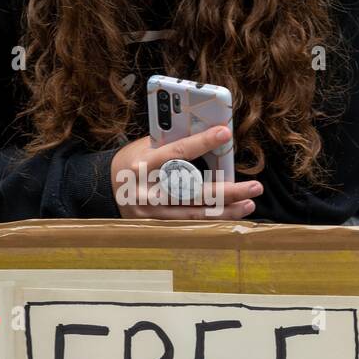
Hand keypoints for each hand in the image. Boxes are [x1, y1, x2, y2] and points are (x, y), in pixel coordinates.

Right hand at [110, 126, 261, 219]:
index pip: (176, 152)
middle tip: (254, 187)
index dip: (201, 142)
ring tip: (249, 204)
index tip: (225, 133)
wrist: (104, 188)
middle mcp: (146, 190)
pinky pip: (188, 224)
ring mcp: (151, 212)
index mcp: (143, 164)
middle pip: (192, 191)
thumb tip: (206, 132)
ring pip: (193, 213)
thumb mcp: (146, 146)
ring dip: (225, 210)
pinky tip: (230, 215)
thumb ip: (172, 142)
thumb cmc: (133, 161)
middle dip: (227, 190)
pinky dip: (211, 220)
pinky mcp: (155, 225)